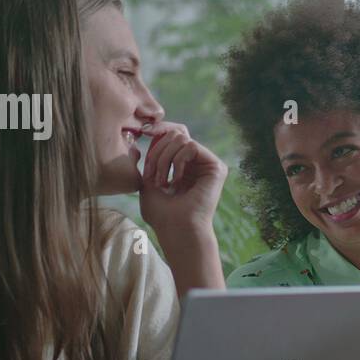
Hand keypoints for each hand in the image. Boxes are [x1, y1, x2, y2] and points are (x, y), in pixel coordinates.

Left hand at [137, 121, 227, 235]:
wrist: (176, 230)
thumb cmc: (161, 214)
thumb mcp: (147, 182)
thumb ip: (149, 159)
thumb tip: (145, 137)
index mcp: (185, 165)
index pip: (174, 135)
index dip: (159, 130)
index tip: (143, 131)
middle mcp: (199, 163)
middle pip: (176, 133)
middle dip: (157, 151)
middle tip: (151, 174)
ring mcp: (208, 165)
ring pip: (181, 138)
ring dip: (164, 159)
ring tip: (161, 181)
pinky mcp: (216, 167)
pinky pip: (191, 145)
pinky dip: (177, 161)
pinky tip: (177, 181)